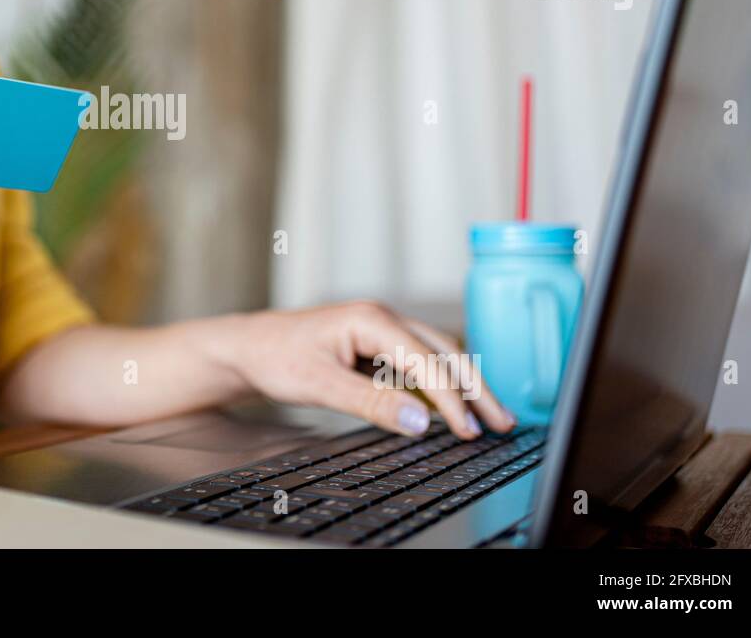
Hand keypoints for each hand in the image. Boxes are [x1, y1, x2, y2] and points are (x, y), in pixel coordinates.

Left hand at [229, 300, 515, 438]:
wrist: (247, 346)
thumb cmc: (275, 356)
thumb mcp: (319, 384)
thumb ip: (369, 402)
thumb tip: (419, 420)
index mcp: (370, 320)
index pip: (426, 361)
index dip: (453, 399)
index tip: (469, 432)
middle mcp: (381, 318)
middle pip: (443, 352)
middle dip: (476, 388)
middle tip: (503, 423)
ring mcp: (380, 329)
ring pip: (435, 355)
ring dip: (463, 385)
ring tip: (489, 417)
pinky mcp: (375, 344)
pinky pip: (418, 361)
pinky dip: (440, 383)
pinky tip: (453, 406)